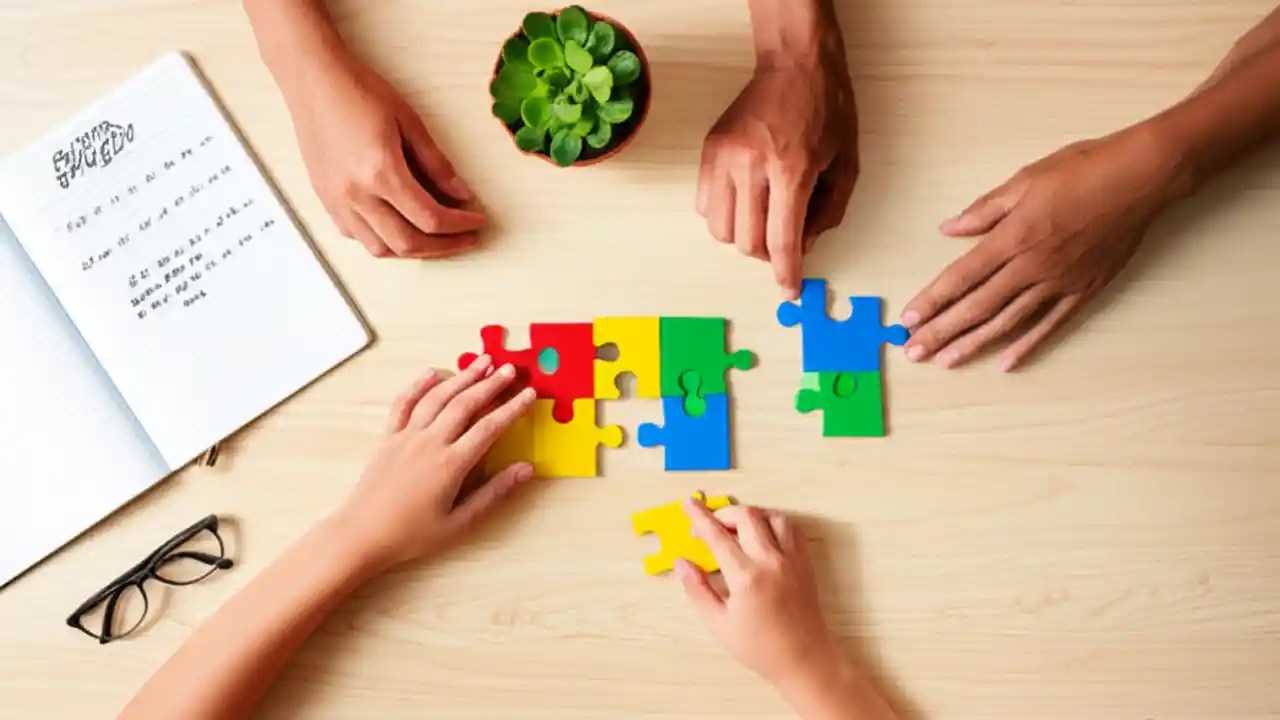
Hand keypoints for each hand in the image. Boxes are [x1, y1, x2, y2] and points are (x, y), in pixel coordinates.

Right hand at [285, 52, 484, 257]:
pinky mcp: (326, 200)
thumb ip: (437, 163)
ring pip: (381, 249)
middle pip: (408, 244)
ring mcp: (337, 201)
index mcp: (381, 172)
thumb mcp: (409, 121)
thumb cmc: (360, 92)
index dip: (460, 225)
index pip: (430, 218)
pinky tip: (400, 226)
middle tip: (467, 238)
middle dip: (444, 247)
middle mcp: (356, 195)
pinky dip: (384, 240)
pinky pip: (358, 237)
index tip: (478, 222)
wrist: (313, 81)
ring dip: (413, 249)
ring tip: (437, 238)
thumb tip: (462, 194)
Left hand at [334, 356, 536, 570]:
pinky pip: (404, 403)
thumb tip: (525, 469)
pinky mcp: (388, 437)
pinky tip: (432, 372)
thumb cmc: (411, 535)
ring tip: (482, 362)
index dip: (512, 408)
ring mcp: (406, 436)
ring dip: (462, 377)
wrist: (362, 535)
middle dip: (490, 384)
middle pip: (466, 404)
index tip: (529, 394)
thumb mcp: (459, 523)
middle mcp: (429, 443)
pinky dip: (418, 385)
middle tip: (509, 370)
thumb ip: (494, 493)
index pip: (489, 427)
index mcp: (451, 464)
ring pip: (438, 397)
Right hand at [678, 502, 841, 686]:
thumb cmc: (761, 647)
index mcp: (746, 577)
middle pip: (746, 516)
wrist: (804, 658)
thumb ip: (697, 589)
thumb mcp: (719, 624)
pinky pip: (791, 528)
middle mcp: (771, 561)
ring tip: (736, 527)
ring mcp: (791, 559)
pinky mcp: (805, 562)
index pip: (717, 536)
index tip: (689, 504)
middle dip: (723, 513)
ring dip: (750, 514)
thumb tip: (681, 563)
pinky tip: (762, 533)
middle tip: (710, 525)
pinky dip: (773, 521)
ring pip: (771, 516)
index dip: (700, 517)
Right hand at [697, 50, 858, 299]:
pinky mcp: (709, 151)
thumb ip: (828, 213)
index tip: (790, 290)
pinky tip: (745, 201)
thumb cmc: (827, 111)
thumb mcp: (847, 165)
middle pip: (748, 241)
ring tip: (762, 220)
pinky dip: (724, 216)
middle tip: (784, 244)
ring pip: (721, 230)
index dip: (786, 273)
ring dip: (743, 237)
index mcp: (792, 168)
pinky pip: (704, 206)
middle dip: (768, 255)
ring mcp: (724, 157)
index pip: (782, 239)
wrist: (795, 65)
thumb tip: (801, 249)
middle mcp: (752, 164)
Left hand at [901, 125, 1185, 369]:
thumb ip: (984, 210)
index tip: (908, 319)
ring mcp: (1059, 282)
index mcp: (1013, 237)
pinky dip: (1026, 345)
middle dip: (942, 331)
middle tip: (914, 352)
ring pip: (1008, 321)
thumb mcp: (1025, 179)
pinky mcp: (1085, 290)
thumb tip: (949, 229)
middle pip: (977, 306)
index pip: (960, 276)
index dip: (932, 300)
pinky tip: (1005, 363)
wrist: (1143, 176)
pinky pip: (1050, 324)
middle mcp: (1032, 266)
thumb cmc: (1083, 169)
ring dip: (974, 344)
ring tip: (947, 362)